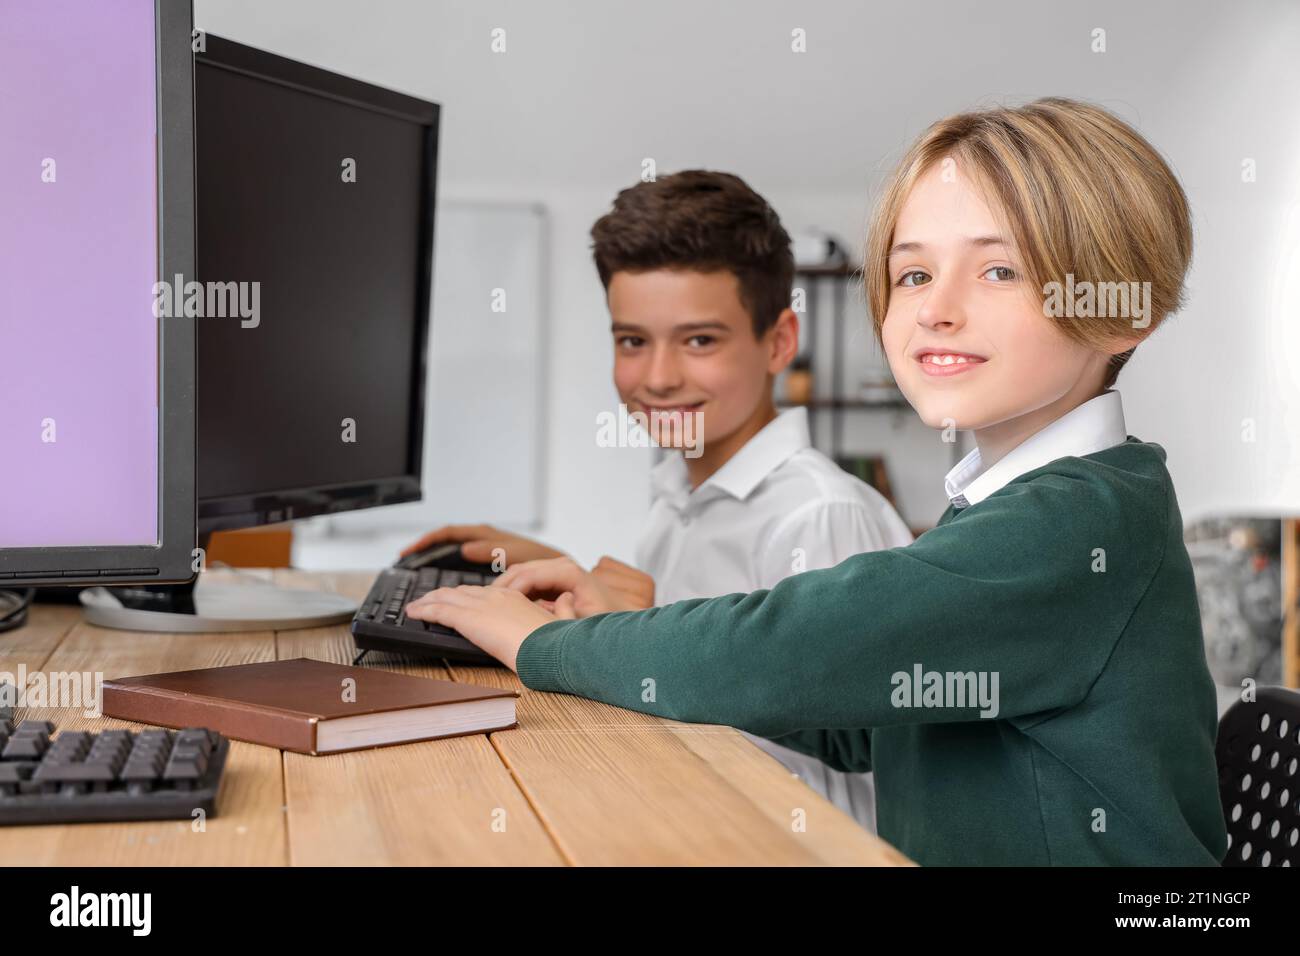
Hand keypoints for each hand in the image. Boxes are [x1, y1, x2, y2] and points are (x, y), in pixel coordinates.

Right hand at [400, 523, 564, 567]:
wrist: (558, 568)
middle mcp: (482, 539)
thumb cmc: (539, 561)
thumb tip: (464, 548)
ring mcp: (484, 549)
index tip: (409, 552)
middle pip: (444, 540)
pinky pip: (461, 560)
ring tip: (416, 569)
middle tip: (404, 559)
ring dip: (434, 557)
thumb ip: (490, 550)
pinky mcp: (488, 561)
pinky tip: (442, 583)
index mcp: (484, 535)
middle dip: (423, 548)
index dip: (425, 541)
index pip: (446, 533)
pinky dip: (448, 567)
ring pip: (451, 550)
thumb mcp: (514, 554)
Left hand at [404, 585, 569, 670]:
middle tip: (428, 600)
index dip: (467, 596)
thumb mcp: (565, 622)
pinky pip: (439, 610)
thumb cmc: (559, 641)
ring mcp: (480, 606)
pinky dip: (423, 610)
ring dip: (428, 600)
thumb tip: (568, 598)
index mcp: (516, 597)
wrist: (551, 647)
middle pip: (461, 591)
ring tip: (416, 606)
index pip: (484, 592)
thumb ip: (564, 610)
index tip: (458, 600)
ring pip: (446, 597)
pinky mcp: (468, 619)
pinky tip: (413, 612)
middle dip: (442, 595)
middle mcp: (495, 596)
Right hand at [494, 557, 652, 617]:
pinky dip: (511, 591)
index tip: (496, 604)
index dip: (510, 589)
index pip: (529, 574)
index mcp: (570, 572)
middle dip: (499, 586)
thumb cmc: (607, 625)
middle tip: (481, 603)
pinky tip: (501, 606)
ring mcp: (557, 570)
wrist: (621, 623)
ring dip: (503, 588)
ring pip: (520, 573)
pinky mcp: (553, 579)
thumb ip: (566, 615)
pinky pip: (526, 580)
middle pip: (520, 569)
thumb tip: (549, 607)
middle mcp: (563, 566)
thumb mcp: (586, 625)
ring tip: (488, 606)